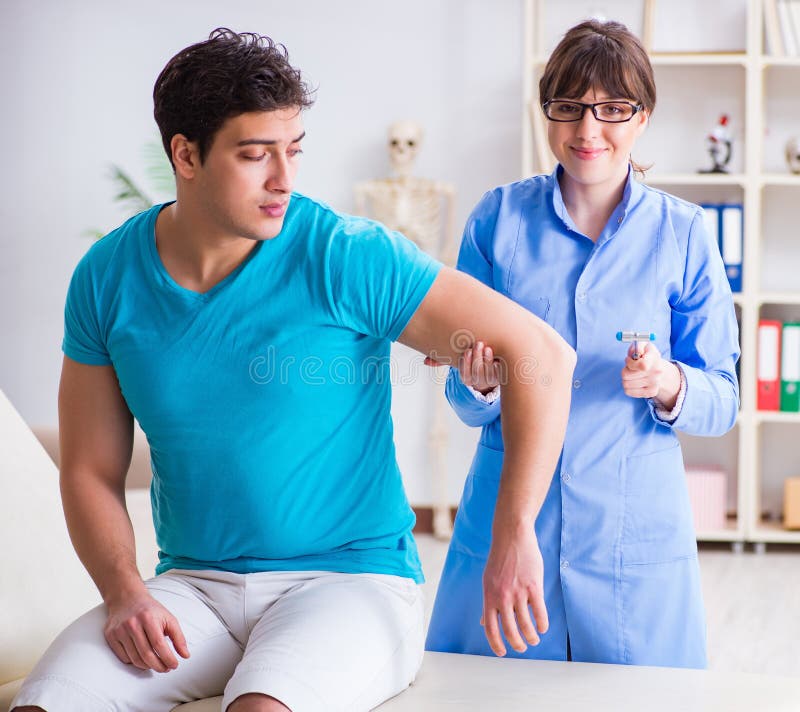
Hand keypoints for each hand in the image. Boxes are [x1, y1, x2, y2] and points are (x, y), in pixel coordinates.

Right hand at [104, 589, 189, 672]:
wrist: (127, 599)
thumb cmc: (151, 611)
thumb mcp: (169, 618)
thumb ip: (178, 637)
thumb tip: (185, 655)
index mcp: (148, 618)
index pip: (159, 645)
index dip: (168, 658)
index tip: (174, 665)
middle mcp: (132, 624)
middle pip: (146, 654)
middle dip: (159, 666)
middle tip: (166, 669)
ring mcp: (119, 631)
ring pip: (135, 659)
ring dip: (148, 666)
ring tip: (156, 664)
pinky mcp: (111, 636)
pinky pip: (124, 658)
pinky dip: (135, 662)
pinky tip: (143, 658)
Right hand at [425, 341, 501, 391]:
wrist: (491, 368)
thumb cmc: (471, 361)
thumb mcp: (458, 360)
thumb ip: (442, 360)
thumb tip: (425, 362)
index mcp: (467, 378)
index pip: (464, 373)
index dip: (466, 363)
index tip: (466, 351)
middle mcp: (478, 381)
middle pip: (477, 372)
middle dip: (477, 358)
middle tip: (478, 343)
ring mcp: (490, 380)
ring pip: (488, 372)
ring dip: (487, 360)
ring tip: (487, 347)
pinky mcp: (501, 377)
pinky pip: (500, 372)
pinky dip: (498, 363)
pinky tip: (496, 353)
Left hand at [481, 524, 547, 655]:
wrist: (512, 537)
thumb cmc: (500, 560)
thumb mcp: (488, 581)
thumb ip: (489, 602)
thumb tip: (484, 622)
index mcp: (489, 596)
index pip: (490, 628)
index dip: (496, 644)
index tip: (502, 653)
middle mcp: (502, 597)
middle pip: (509, 630)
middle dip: (517, 644)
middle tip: (522, 647)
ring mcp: (518, 592)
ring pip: (526, 624)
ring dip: (531, 637)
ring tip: (534, 640)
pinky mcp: (533, 586)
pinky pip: (539, 612)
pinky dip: (542, 624)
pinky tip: (543, 628)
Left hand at [620, 342, 680, 407]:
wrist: (661, 371)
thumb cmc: (647, 356)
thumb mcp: (643, 345)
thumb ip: (637, 346)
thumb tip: (636, 353)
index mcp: (655, 359)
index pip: (642, 365)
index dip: (630, 363)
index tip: (629, 360)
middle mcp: (657, 373)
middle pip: (626, 375)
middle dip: (625, 370)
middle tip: (631, 367)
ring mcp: (654, 384)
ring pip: (625, 384)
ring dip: (626, 378)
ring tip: (633, 373)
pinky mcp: (650, 393)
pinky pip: (628, 392)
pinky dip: (628, 386)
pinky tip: (634, 381)